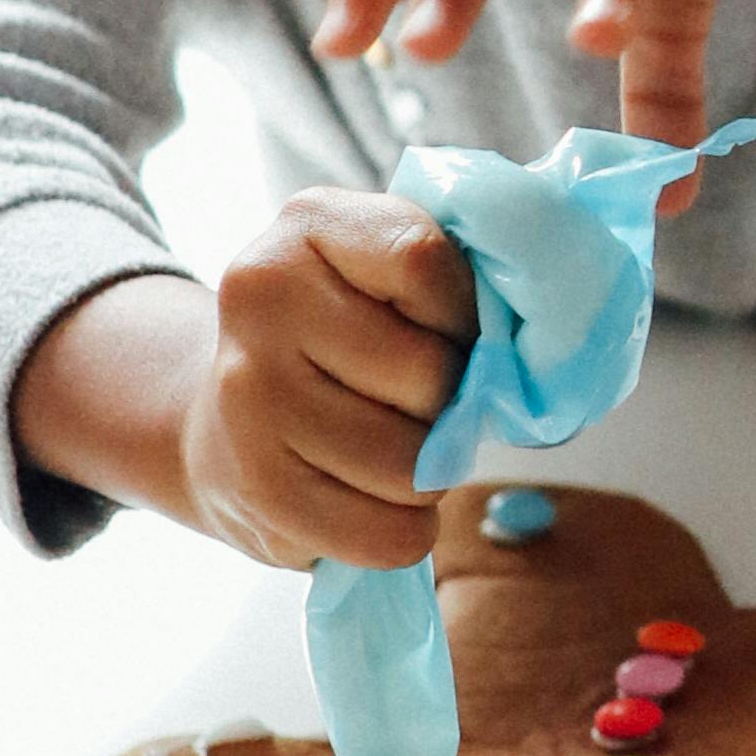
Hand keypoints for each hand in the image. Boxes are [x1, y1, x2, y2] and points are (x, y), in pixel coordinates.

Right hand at [176, 181, 475, 568]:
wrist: (218, 420)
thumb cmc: (342, 345)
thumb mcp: (384, 278)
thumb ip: (458, 284)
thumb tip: (536, 354)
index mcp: (310, 222)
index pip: (425, 260)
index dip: (466, 314)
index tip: (457, 334)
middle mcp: (262, 296)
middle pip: (429, 374)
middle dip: (449, 406)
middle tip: (417, 406)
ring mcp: (250, 392)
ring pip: (413, 465)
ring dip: (428, 475)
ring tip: (388, 450)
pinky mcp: (256, 484)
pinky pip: (386, 534)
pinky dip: (401, 529)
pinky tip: (367, 498)